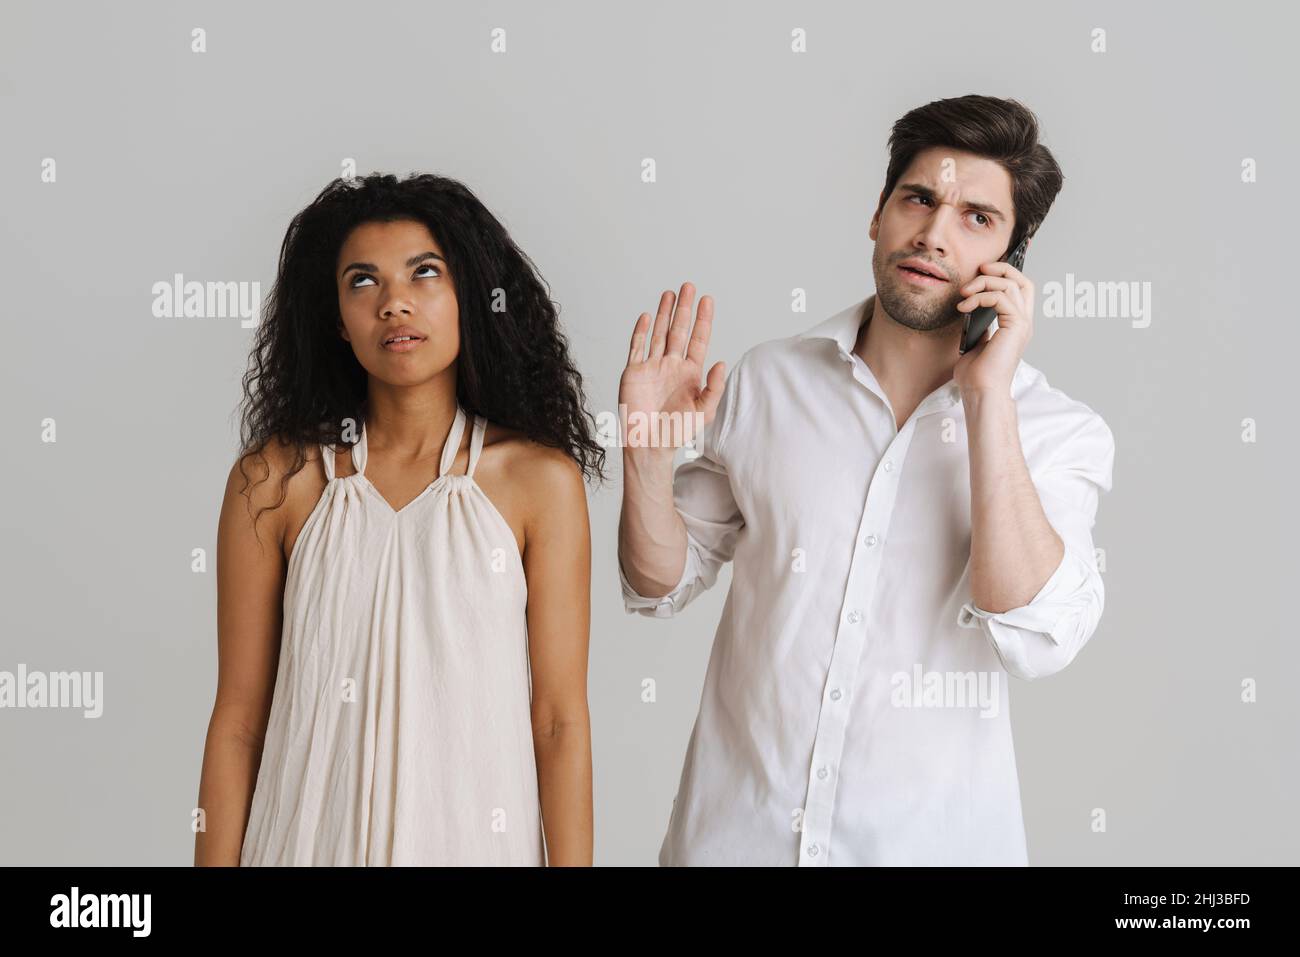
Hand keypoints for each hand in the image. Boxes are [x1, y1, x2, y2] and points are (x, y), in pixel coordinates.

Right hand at [619, 282, 724, 450]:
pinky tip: (646, 316)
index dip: (703, 319)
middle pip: (679, 330)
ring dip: (663, 314)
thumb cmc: (677, 432)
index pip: (698, 339)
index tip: (707, 300)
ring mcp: (652, 367)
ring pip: (658, 333)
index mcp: (690, 373)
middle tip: (689, 287)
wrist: (649, 444)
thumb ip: (714, 387)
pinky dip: (640, 331)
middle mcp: (672, 366)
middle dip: (684, 309)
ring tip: (670, 294)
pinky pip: (637, 347)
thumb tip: (720, 363)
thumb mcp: (704, 412)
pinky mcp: (634, 372)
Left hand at [953, 259, 1034, 395]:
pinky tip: (965, 307)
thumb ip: (979, 326)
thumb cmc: (976, 375)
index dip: (1003, 274)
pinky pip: (1001, 298)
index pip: (1019, 289)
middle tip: (979, 269)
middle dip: (1001, 268)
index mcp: (1015, 325)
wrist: (980, 391)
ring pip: (1010, 285)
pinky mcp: (1015, 327)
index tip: (980, 272)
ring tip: (964, 294)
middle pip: (1023, 281)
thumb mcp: (975, 343)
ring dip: (984, 283)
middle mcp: (1023, 323)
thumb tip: (971, 312)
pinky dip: (981, 297)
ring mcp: (1022, 325)